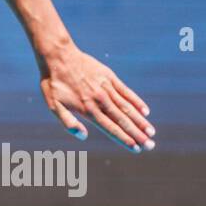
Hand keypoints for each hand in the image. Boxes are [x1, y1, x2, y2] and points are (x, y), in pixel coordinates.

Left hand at [38, 43, 153, 151]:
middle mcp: (100, 100)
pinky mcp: (109, 77)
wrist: (58, 56)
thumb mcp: (53, 105)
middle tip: (150, 146)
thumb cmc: (54, 83)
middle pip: (122, 120)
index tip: (137, 148)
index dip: (124, 139)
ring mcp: (106, 88)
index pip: (110, 128)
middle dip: (137, 134)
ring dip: (140, 121)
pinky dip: (136, 101)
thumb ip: (68, 122)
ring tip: (151, 132)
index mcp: (87, 109)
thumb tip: (83, 137)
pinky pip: (126, 91)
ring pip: (127, 107)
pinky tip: (145, 111)